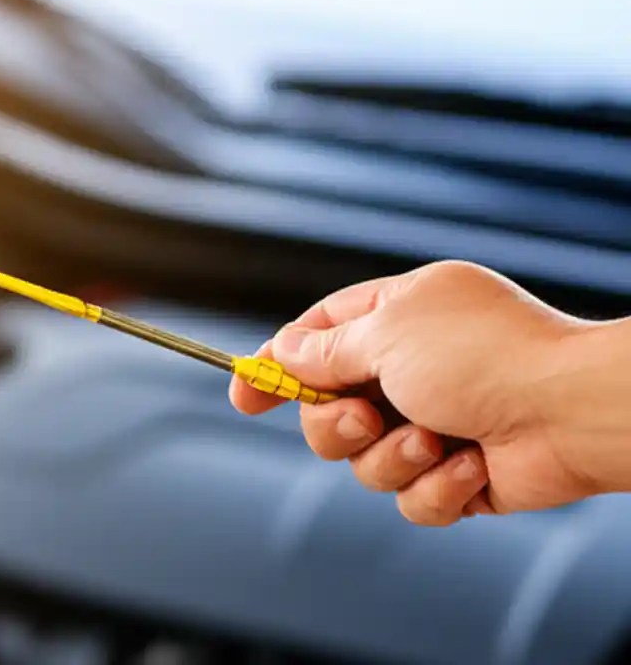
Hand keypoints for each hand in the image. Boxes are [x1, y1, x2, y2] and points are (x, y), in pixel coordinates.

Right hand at [231, 260, 624, 525]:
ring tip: (434, 440)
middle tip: (365, 418)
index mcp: (397, 316)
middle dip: (335, 424)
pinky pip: (409, 498)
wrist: (571, 414)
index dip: (274, 366)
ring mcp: (434, 422)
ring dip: (392, 457)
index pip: (315, 336)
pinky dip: (435, 487)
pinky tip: (469, 467)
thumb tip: (283, 352)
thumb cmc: (487, 356)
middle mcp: (412, 368)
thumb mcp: (387, 333)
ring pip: (363, 462)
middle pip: (326, 410)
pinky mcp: (456, 475)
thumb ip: (324, 349)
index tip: (243, 393)